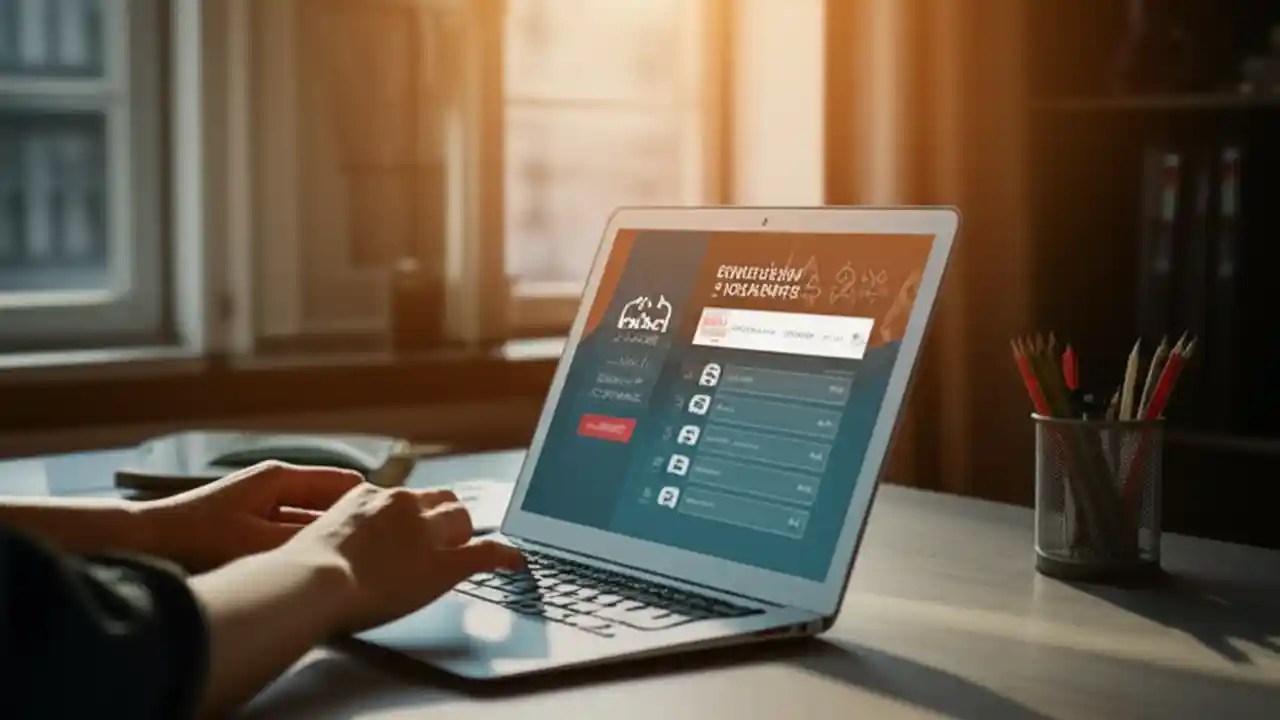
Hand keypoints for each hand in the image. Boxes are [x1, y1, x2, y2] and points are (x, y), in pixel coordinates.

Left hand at [142, 461, 362, 570]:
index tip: (393, 524)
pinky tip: (314, 569)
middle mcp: (275, 486)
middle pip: (329, 502)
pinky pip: (291, 532)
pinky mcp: (249, 525)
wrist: (147, 543)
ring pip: (310, 519)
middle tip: (380, 547)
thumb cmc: (199, 537)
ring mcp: (261, 504)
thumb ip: (306, 541)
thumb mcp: (260, 541)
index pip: (343, 482)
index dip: (370, 503)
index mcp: (281, 478)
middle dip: (352, 523)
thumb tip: (347, 545)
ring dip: (327, 538)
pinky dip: (305, 547)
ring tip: (353, 560)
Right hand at [278, 482, 525, 633]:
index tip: (415, 521)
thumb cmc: (299, 574)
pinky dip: (504, 555)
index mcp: (367, 498)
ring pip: (461, 521)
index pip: (403, 498)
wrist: (312, 584)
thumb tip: (326, 553)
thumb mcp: (313, 541)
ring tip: (470, 547)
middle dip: (447, 517)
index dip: (415, 512)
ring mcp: (426, 532)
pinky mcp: (444, 562)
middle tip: (448, 535)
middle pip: (440, 501)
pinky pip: (485, 552)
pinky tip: (514, 562)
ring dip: (466, 534)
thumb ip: (332, 537)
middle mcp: (401, 506)